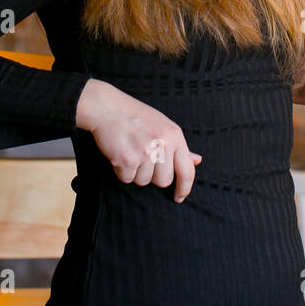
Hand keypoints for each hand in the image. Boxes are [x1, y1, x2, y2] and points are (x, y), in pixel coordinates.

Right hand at [75, 78, 201, 201]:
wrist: (108, 109)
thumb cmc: (136, 117)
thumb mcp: (163, 126)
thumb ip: (179, 147)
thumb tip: (197, 160)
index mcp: (175, 136)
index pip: (187, 170)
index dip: (184, 188)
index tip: (179, 197)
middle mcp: (163, 145)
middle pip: (163, 181)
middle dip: (152, 175)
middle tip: (142, 157)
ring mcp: (146, 153)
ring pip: (144, 181)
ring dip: (135, 172)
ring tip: (130, 151)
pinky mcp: (128, 160)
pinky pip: (127, 179)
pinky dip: (121, 170)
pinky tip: (120, 154)